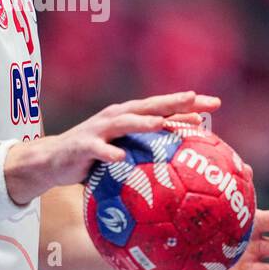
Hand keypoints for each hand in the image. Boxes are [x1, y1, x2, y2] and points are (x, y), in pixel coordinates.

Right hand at [4, 91, 220, 204]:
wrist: (53, 160)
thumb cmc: (96, 157)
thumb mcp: (125, 151)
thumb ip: (150, 153)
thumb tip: (186, 168)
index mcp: (130, 117)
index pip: (164, 107)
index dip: (189, 103)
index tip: (215, 103)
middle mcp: (117, 117)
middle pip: (149, 107)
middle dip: (172, 102)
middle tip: (196, 100)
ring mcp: (99, 129)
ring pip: (124, 123)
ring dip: (143, 123)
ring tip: (162, 124)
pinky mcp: (82, 145)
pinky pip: (97, 150)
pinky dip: (109, 153)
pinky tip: (121, 159)